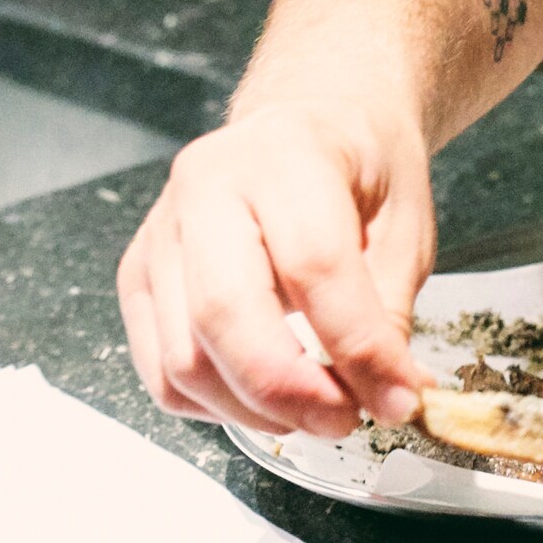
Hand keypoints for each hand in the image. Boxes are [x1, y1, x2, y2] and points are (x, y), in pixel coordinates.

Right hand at [119, 90, 432, 434]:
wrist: (311, 122)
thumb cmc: (361, 166)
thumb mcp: (404, 222)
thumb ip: (389, 312)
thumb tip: (391, 398)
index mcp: (285, 151)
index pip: (312, 264)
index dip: (356, 347)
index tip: (399, 398)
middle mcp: (206, 184)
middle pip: (226, 314)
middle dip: (292, 391)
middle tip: (347, 419)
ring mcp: (161, 231)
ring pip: (185, 358)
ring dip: (254, 410)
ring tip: (314, 410)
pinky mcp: (138, 275)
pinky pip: (162, 371)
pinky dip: (216, 406)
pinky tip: (266, 396)